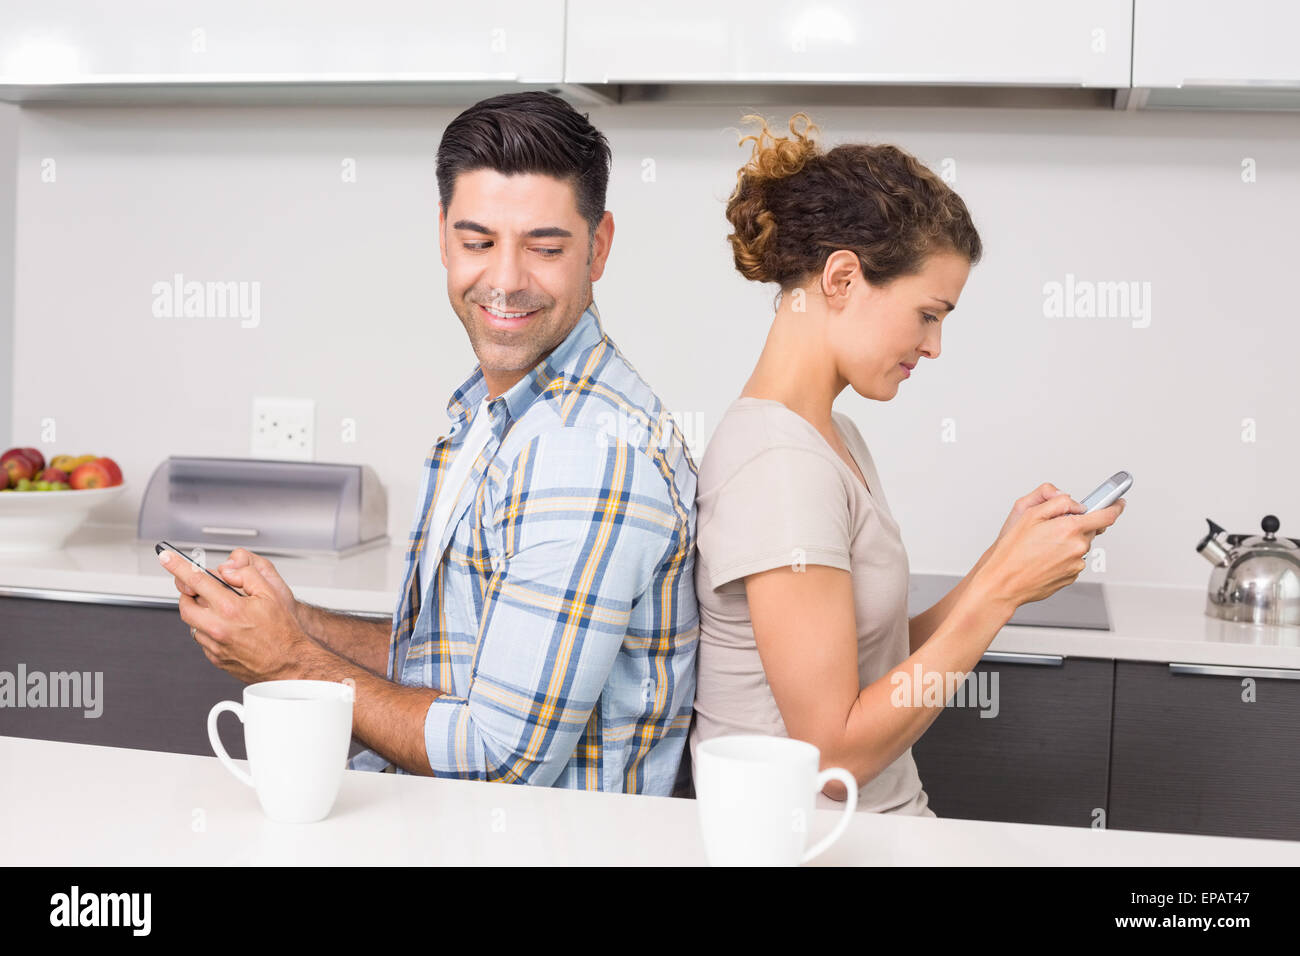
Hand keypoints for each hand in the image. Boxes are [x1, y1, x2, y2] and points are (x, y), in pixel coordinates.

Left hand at [159, 548, 311, 683]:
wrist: (289, 664)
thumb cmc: (283, 632)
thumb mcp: (272, 593)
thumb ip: (246, 575)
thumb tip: (227, 570)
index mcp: (230, 608)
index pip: (196, 580)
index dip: (178, 566)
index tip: (166, 558)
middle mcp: (218, 627)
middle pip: (185, 604)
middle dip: (188, 593)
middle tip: (198, 588)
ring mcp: (215, 645)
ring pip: (193, 623)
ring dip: (200, 613)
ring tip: (222, 611)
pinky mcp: (215, 658)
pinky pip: (202, 640)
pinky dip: (208, 630)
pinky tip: (227, 628)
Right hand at [976, 494, 1125, 610]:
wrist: (1004, 582)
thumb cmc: (1012, 551)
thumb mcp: (1030, 514)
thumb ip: (1059, 502)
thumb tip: (1076, 504)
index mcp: (1070, 528)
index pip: (1106, 515)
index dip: (1115, 506)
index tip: (1118, 502)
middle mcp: (1078, 547)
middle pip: (1089, 529)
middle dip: (1075, 525)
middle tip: (1051, 528)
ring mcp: (1076, 564)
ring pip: (1079, 546)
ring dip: (1067, 542)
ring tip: (1041, 547)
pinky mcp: (1071, 577)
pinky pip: (1072, 561)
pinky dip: (1062, 556)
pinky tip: (1043, 558)